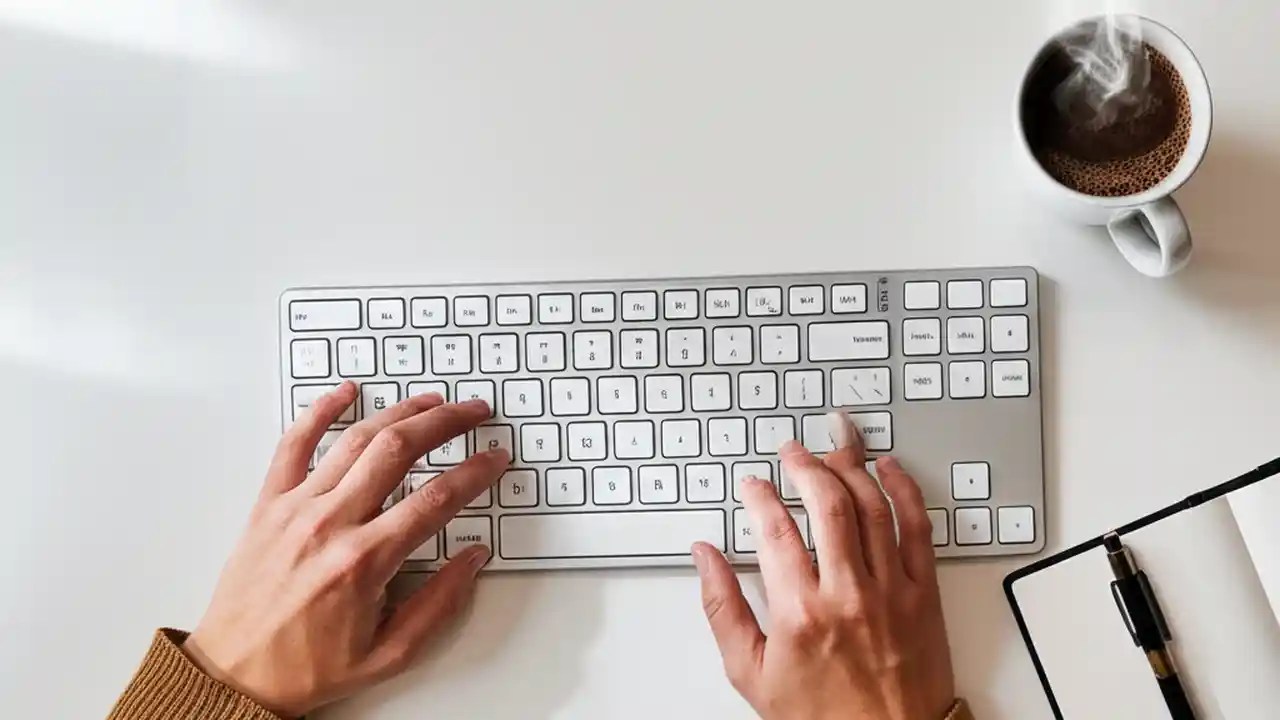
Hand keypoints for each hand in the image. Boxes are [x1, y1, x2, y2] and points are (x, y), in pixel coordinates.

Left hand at [183, 382, 507, 717]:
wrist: (235, 675)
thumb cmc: (306, 668)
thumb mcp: (390, 653)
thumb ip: (440, 603)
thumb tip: (473, 559)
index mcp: (364, 562)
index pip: (436, 499)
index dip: (475, 473)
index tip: (494, 459)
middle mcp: (330, 525)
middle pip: (399, 450)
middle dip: (446, 423)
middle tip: (474, 413)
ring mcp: (296, 508)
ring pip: (355, 439)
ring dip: (400, 411)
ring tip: (431, 401)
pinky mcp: (268, 504)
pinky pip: (293, 444)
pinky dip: (320, 412)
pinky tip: (345, 393)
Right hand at [692, 412, 954, 719]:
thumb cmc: (822, 719)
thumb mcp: (751, 673)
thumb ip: (723, 608)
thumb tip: (705, 557)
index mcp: (800, 612)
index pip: (774, 529)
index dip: (759, 495)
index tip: (752, 484)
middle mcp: (847, 594)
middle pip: (827, 503)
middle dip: (805, 465)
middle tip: (792, 451)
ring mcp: (891, 591)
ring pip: (872, 507)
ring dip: (851, 466)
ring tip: (834, 446)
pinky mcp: (924, 595)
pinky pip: (919, 528)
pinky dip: (904, 491)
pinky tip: (889, 470)